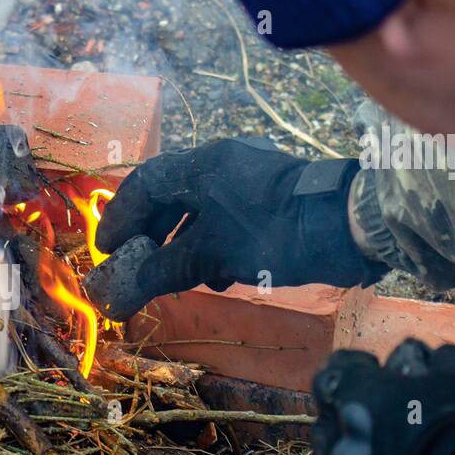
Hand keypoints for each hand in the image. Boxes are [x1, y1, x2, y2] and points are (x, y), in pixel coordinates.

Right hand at [86, 139, 384, 320]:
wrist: (347, 226)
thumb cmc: (272, 233)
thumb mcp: (211, 255)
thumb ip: (163, 271)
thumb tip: (122, 292)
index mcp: (203, 164)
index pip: (144, 184)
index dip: (120, 218)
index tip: (107, 250)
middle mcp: (223, 163)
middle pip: (170, 196)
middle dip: (151, 235)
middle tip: (137, 266)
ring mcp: (249, 178)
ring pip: (199, 210)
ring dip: (182, 244)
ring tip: (175, 278)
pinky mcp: (270, 199)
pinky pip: (226, 218)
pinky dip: (212, 245)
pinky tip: (218, 276)